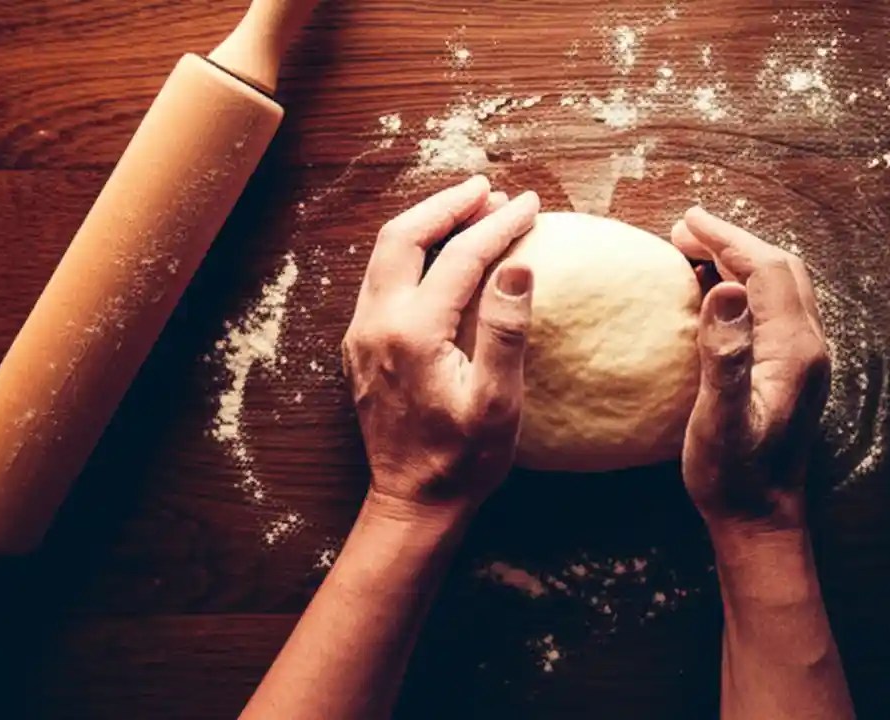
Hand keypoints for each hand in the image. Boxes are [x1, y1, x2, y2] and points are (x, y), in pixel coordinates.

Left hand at [341, 176, 539, 525]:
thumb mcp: (497, 401)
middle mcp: (377, 323)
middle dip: (448, 205)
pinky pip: (381, 279)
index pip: (461, 257)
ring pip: (385, 254)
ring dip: (426, 224)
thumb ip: (505, 330)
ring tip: (468, 209)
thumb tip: (518, 265)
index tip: (530, 205)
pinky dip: (411, 252)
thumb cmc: (464, 459)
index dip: (498, 225)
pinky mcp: (360, 346)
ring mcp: (362, 334)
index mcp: (413, 332)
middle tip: (488, 190)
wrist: (414, 502)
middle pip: (403, 236)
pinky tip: (438, 255)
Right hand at [671, 207, 829, 533]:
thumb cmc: (734, 476)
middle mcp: (809, 347)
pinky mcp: (792, 372)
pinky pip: (774, 309)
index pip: (766, 270)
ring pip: (780, 287)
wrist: (761, 521)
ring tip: (693, 251)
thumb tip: (723, 289)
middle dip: (733, 241)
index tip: (685, 221)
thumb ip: (724, 356)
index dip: (727, 238)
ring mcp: (804, 360)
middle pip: (779, 269)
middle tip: (683, 231)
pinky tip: (715, 294)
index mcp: (794, 350)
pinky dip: (745, 286)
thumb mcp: (720, 420)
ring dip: (740, 261)